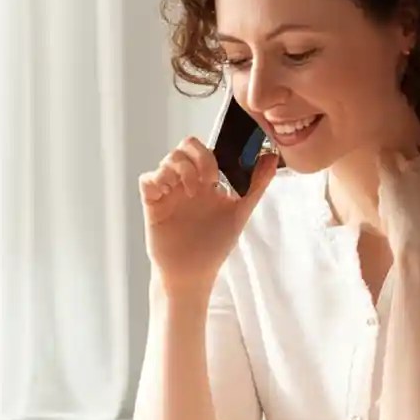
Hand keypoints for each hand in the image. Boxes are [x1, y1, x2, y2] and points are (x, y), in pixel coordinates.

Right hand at [139, 137, 278, 293]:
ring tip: (192, 192)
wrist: (194, 272)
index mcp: (205, 181)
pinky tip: (169, 193)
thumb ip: (256, 185)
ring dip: (181, 170)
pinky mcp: (152, 203)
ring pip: (167, 159)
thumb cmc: (214, 245)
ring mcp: (168, 191)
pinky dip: (158, 179)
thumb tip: (272, 158)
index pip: (204, 149)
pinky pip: (147, 179)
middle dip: (198, 158)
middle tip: (208, 181)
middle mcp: (186, 182)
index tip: (220, 176)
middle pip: (184, 147)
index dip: (211, 154)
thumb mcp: (240, 212)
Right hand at [376, 148, 419, 259]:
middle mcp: (409, 170)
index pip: (385, 155)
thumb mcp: (384, 214)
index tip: (390, 159)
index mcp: (388, 180)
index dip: (388, 157)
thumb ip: (386, 195)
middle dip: (410, 164)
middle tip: (413, 178)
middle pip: (409, 157)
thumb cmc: (400, 239)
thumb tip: (389, 187)